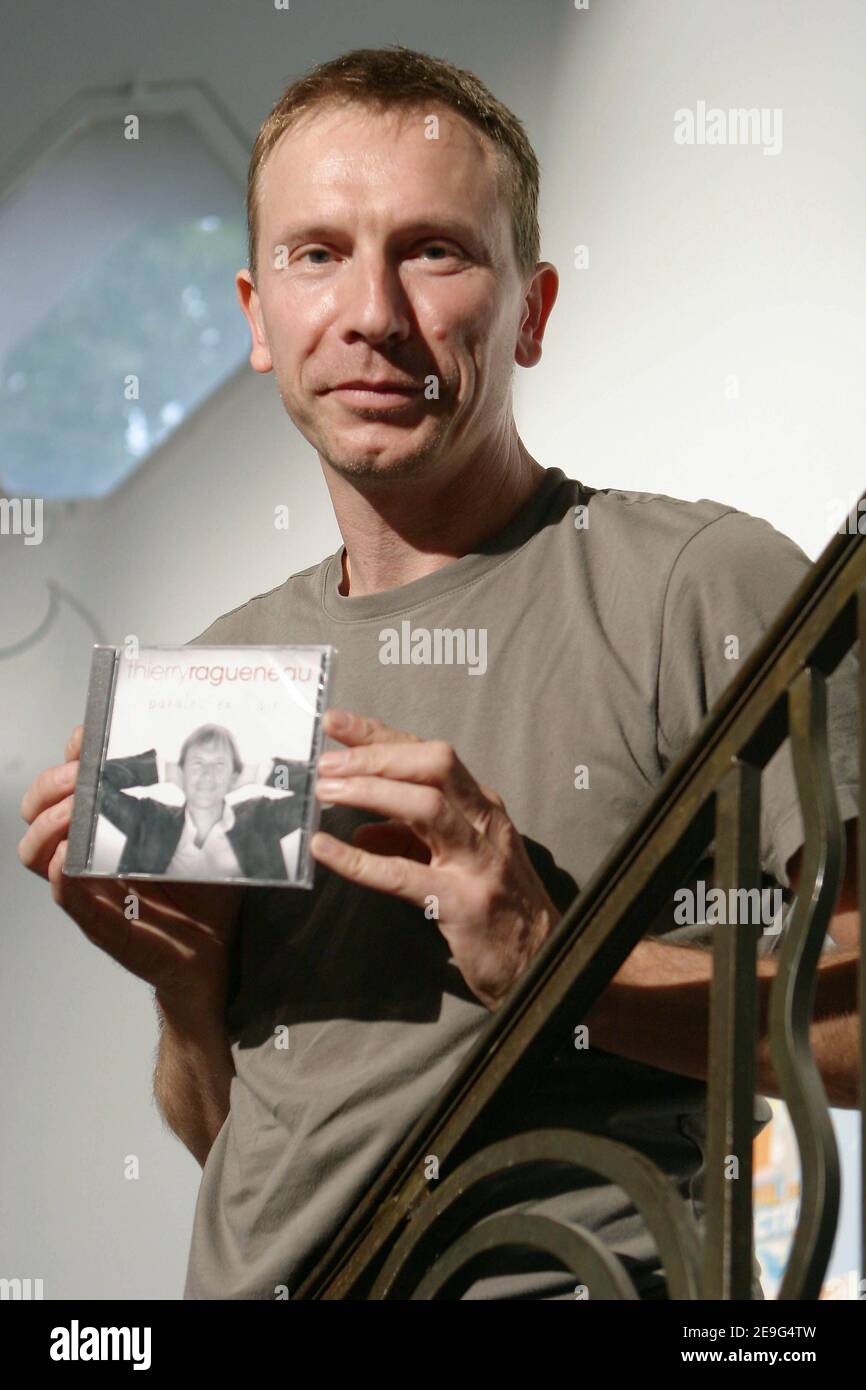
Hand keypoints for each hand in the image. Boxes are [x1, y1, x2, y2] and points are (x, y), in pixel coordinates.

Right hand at [18, 726, 240, 1021]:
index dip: (70, 757)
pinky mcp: (99, 921)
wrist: (214, 952)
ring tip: (74, 814)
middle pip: (38, 811)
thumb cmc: (206, 891)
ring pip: (36, 852)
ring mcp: (89, 887)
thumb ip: (201, 800)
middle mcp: (90, 853)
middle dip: (49, 786)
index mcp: (110, 827)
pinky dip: (61, 876)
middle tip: (76, 779)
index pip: (69, 782)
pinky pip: (66, 897)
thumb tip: (214, 752)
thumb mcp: (203, 835)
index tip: (86, 741)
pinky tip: (66, 858)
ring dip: (48, 825)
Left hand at [311, 710, 560, 1010]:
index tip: (335, 721)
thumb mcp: (456, 860)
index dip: (378, 734)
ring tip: (325, 792)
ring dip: (370, 791)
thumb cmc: (495, 908)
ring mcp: (479, 860)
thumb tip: (362, 826)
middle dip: (376, 756)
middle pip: (433, 765)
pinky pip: (403, 874)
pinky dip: (359, 859)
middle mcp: (485, 822)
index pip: (427, 754)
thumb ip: (410, 838)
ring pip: (426, 806)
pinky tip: (325, 850)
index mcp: (481, 806)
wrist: (542, 963)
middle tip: (325, 763)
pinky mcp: (464, 902)